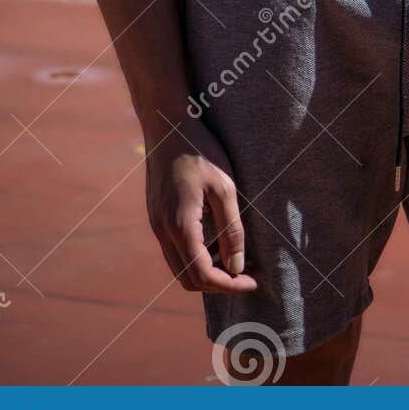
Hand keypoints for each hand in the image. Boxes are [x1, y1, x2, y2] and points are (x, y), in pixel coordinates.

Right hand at [144, 115, 257, 294]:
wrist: (167, 124)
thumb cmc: (200, 151)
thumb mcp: (225, 188)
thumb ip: (231, 230)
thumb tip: (237, 267)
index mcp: (180, 226)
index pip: (203, 276)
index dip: (229, 285)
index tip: (252, 281)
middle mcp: (162, 231)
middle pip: (187, 279)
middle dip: (217, 283)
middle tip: (245, 274)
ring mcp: (156, 224)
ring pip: (179, 266)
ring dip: (205, 271)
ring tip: (233, 258)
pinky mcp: (156, 215)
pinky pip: (174, 249)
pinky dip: (195, 256)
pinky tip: (215, 241)